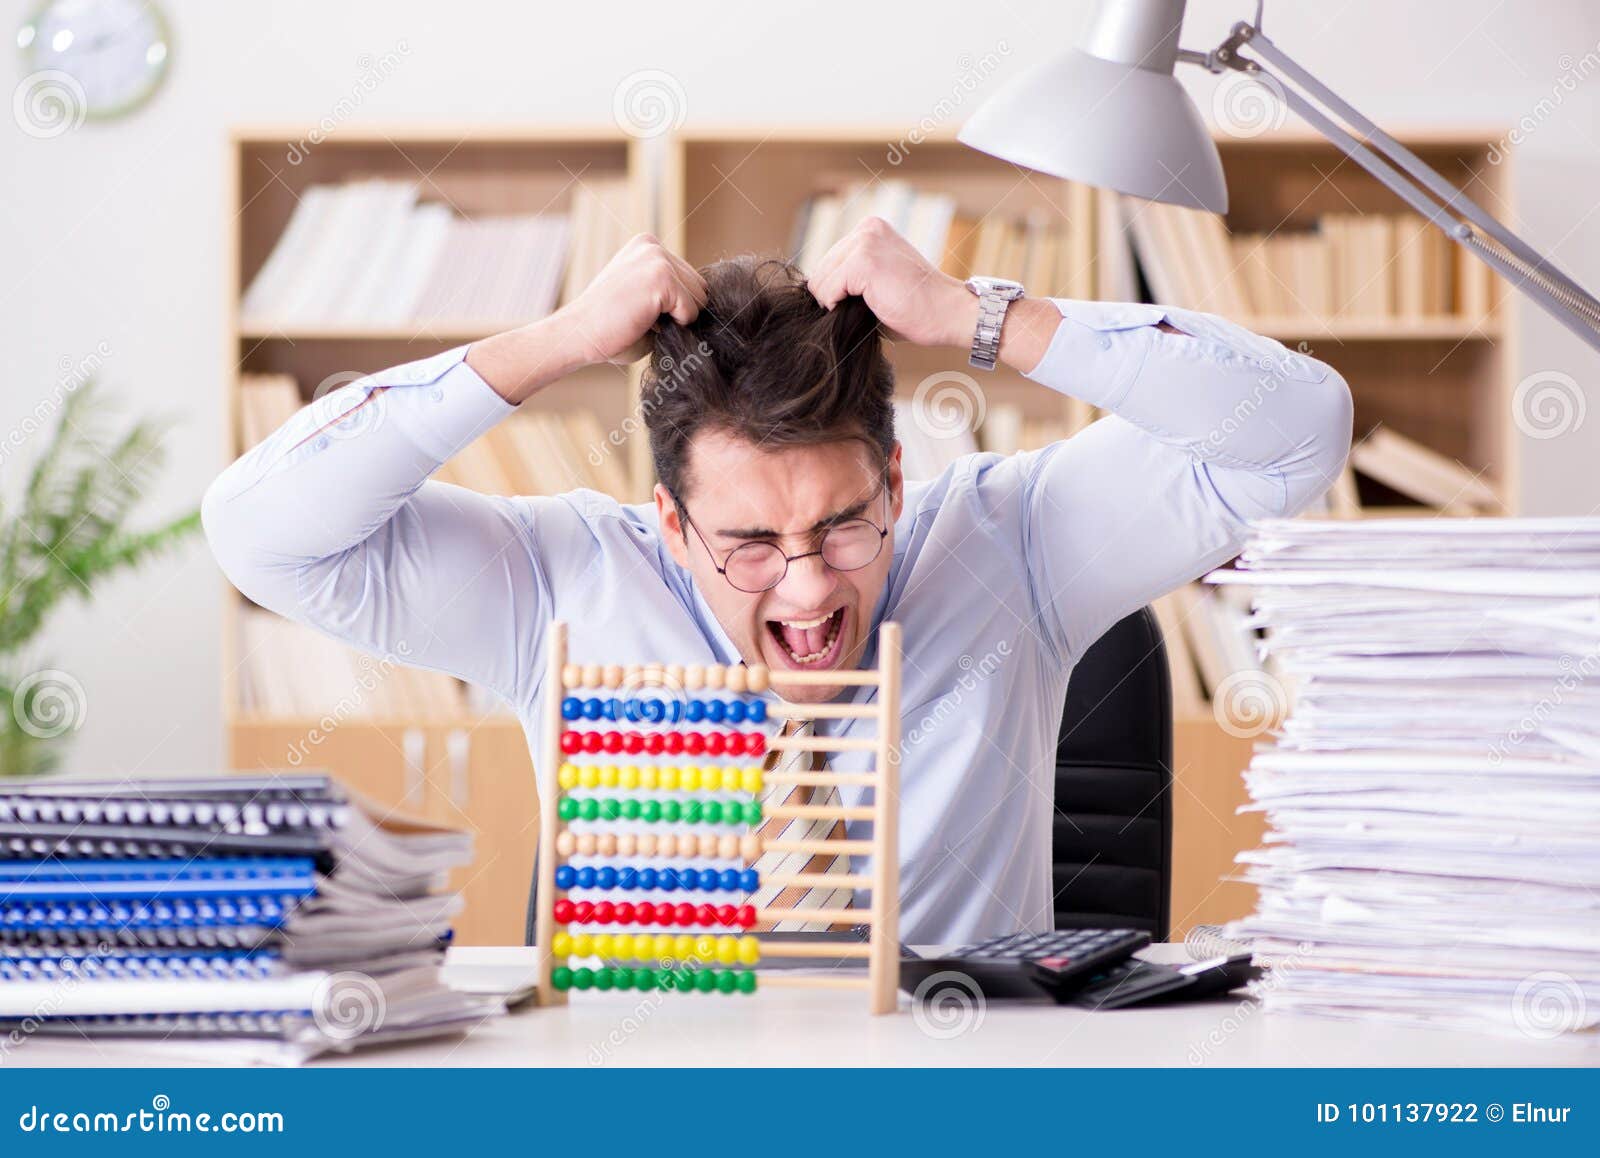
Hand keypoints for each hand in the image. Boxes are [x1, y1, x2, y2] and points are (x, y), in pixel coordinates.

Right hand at [467, 234, 705, 403]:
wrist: (577, 335)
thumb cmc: (609, 328)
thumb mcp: (645, 299)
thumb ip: (672, 295)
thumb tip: (711, 306)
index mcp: (647, 246)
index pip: (690, 279)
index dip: (676, 306)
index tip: (645, 313)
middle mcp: (653, 245)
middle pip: (700, 287)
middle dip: (681, 311)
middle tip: (644, 320)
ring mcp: (657, 259)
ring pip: (700, 299)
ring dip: (678, 319)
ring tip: (643, 319)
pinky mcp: (661, 278)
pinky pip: (692, 311)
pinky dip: (676, 325)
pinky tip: (645, 321)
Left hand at [804, 217, 975, 347]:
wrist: (946, 312)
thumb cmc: (916, 306)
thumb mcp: (878, 280)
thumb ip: (850, 277)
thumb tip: (815, 292)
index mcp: (872, 229)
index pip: (830, 261)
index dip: (836, 289)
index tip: (860, 302)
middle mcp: (867, 229)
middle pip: (821, 270)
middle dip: (834, 296)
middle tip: (865, 309)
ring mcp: (865, 242)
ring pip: (820, 281)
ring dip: (836, 303)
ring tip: (868, 308)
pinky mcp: (863, 261)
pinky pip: (827, 290)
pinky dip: (837, 307)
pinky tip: (867, 308)